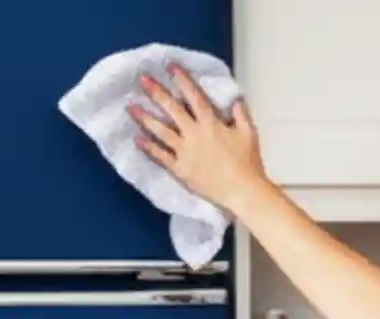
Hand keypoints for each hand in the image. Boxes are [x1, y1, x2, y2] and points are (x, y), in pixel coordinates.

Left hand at [126, 65, 267, 214]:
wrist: (241, 190)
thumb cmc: (248, 163)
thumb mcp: (249, 133)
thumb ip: (241, 114)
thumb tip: (236, 100)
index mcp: (211, 123)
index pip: (194, 96)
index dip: (182, 80)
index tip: (171, 67)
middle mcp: (194, 134)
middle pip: (172, 109)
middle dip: (156, 92)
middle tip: (142, 80)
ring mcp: (184, 151)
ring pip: (161, 131)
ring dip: (145, 118)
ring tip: (131, 107)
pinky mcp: (179, 169)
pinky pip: (160, 156)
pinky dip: (148, 147)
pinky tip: (137, 138)